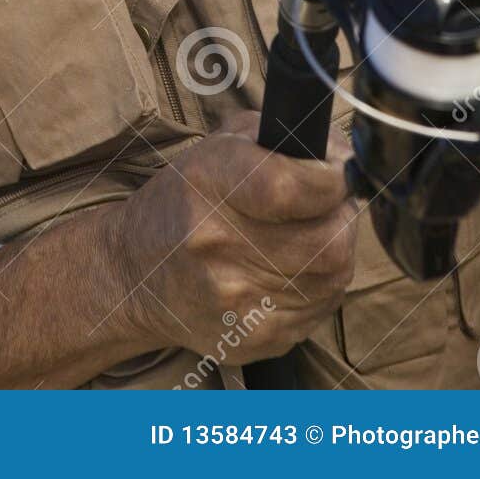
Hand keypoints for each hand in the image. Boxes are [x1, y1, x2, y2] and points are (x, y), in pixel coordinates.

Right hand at [110, 110, 357, 361]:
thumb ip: (280, 138)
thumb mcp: (218, 146)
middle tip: (330, 205)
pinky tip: (294, 269)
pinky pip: (320, 311)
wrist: (135, 273)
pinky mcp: (252, 339)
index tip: (336, 171)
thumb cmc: (184, 199)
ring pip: (333, 279)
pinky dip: (320, 287)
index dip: (332, 179)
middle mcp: (218, 246)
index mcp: (208, 185)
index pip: (291, 188)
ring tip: (310, 234)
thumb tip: (343, 154)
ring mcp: (236, 300)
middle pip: (328, 242)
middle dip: (342, 217)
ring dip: (335, 252)